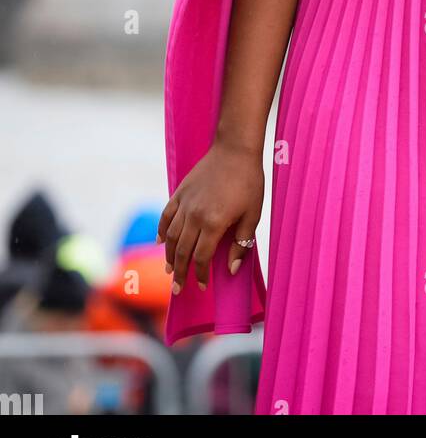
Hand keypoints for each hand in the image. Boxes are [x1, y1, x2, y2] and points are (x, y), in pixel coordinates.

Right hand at [157, 137, 263, 293]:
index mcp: (213, 223)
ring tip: (169, 269)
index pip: (201, 257)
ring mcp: (185, 203)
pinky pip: (166, 215)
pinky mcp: (180, 192)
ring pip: (171, 236)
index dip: (200, 275)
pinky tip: (160, 242)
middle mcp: (194, 216)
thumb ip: (242, 243)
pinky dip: (161, 230)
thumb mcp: (253, 215)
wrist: (236, 149)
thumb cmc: (249, 182)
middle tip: (177, 289)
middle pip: (182, 251)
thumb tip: (232, 269)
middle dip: (180, 272)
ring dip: (169, 255)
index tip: (201, 286)